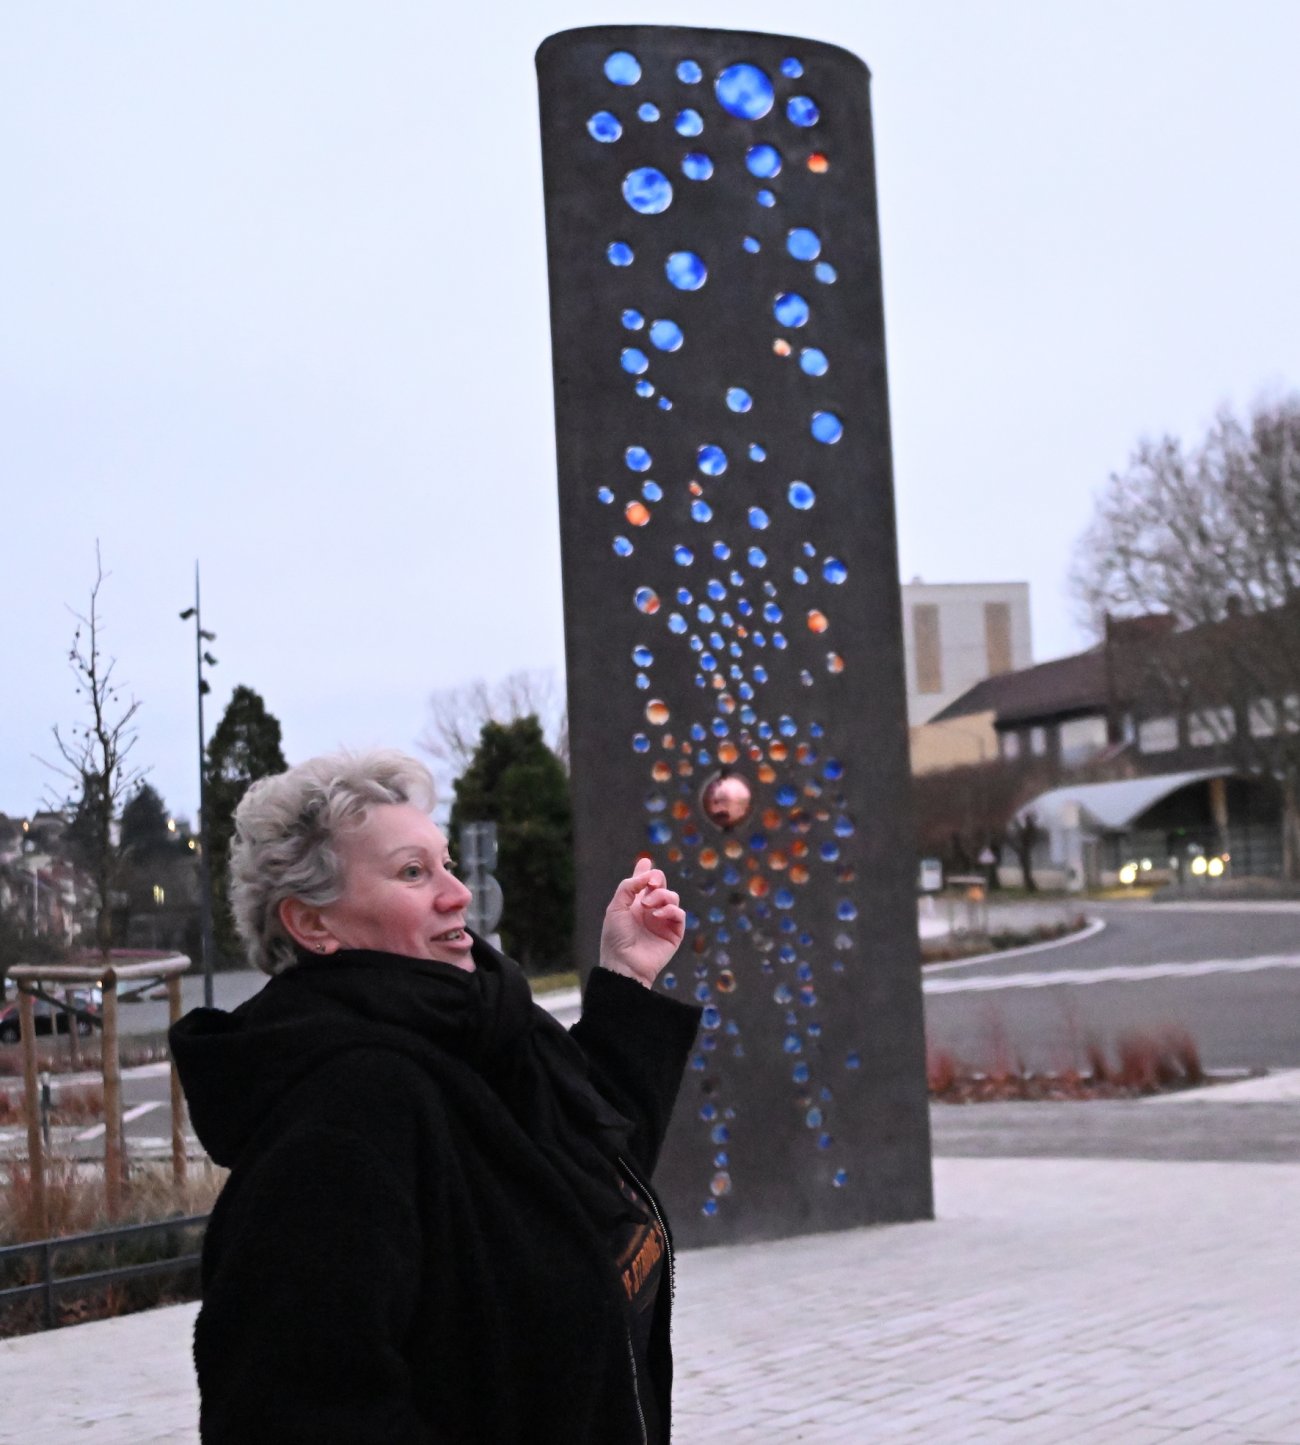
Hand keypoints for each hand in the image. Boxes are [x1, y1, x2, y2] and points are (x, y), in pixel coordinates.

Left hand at [599, 857, 685, 987]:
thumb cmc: (616, 937)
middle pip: (661, 885)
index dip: (646, 872)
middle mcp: (650, 910)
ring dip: (661, 896)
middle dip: (657, 879)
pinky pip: (679, 914)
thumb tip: (647, 868)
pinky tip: (657, 915)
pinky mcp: (674, 933)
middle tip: (650, 883)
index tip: (645, 862)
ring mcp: (663, 921)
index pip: (644, 883)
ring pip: (672, 897)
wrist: (624, 963)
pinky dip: (670, 910)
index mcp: (634, 904)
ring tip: (648, 906)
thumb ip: (629, 885)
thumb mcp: (616, 907)